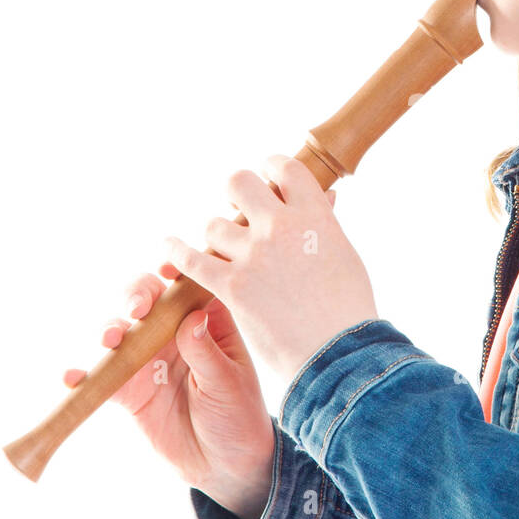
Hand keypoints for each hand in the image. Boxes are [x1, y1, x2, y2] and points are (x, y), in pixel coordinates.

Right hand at [62, 261, 280, 518]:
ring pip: (121, 331)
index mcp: (208, 323)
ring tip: (110, 339)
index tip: (168, 271)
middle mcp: (174, 334)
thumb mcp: (229, 384)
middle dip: (138, 295)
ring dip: (110, 328)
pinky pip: (102, 377)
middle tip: (137, 309)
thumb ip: (207, 353)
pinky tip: (74, 378)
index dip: (178, 272)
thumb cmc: (238, 416)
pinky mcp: (128, 389)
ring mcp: (148, 359)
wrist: (223, 465)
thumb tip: (192, 318)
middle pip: (149, 300)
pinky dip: (84, 375)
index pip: (189, 288)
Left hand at [163, 157, 377, 388]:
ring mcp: (253, 255)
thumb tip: (327, 194)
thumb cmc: (348, 308)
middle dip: (236, 193)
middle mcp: (281, 227)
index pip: (285, 168)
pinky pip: (191, 259)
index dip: (271, 167)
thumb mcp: (345, 254)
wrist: (337, 352)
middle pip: (239, 182)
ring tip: (224, 250)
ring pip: (213, 225)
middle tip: (240, 209)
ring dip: (217, 236)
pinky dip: (176, 253)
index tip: (267, 176)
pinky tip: (170, 249)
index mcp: (314, 215)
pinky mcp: (231, 285)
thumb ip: (325, 222)